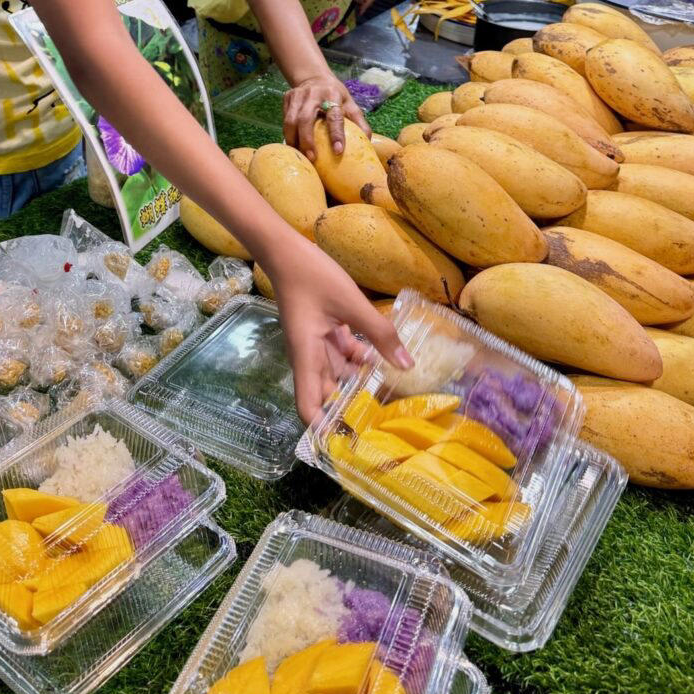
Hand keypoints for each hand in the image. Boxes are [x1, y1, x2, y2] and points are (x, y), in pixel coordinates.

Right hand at [267, 234, 411, 423]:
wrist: (286, 249)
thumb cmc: (312, 276)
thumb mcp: (352, 304)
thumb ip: (380, 334)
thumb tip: (407, 366)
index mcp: (307, 357)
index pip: (309, 407)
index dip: (324, 430)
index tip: (348, 443)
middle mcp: (309, 357)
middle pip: (327, 395)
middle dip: (349, 409)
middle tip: (381, 423)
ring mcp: (315, 344)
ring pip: (337, 373)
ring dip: (358, 381)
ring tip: (390, 392)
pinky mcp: (322, 330)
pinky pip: (341, 352)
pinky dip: (359, 357)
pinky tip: (382, 356)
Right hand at [283, 73, 370, 159]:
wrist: (315, 77)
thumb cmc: (335, 95)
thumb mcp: (350, 104)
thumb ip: (359, 122)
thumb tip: (367, 143)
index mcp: (333, 94)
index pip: (334, 116)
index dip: (336, 134)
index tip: (338, 151)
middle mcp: (314, 93)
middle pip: (305, 119)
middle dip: (307, 140)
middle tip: (312, 158)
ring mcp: (298, 95)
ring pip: (290, 120)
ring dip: (294, 140)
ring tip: (300, 155)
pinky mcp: (288, 98)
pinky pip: (285, 119)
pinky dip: (288, 134)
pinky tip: (293, 145)